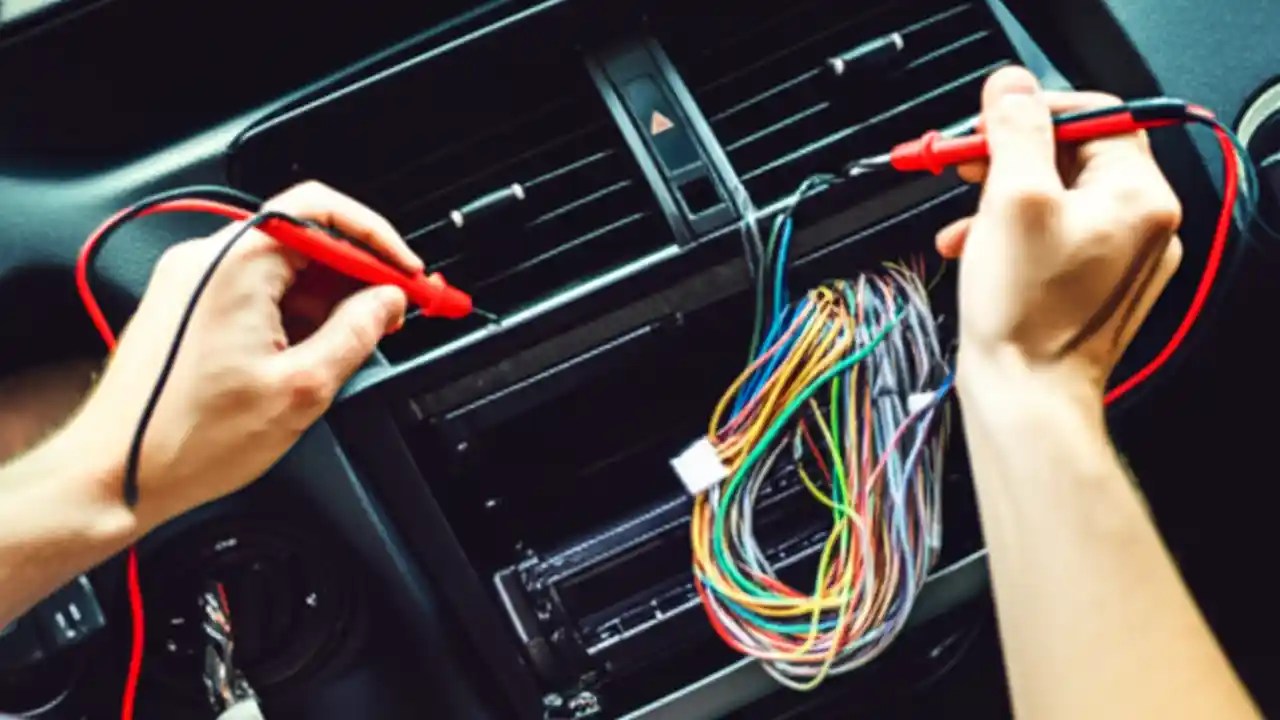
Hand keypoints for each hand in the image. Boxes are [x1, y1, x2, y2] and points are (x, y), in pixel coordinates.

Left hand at [68, 181, 418, 526]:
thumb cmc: (188, 439)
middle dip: (357, 274)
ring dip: (326, 298)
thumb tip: (388, 302)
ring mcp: (192, 281)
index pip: (324, 214)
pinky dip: (292, 312)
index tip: (411, 277)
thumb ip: (356, 333)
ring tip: (351, 345)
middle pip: (305, 237)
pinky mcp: (185, 306)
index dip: (380, 243)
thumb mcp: (301, 388)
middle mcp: (207, 259)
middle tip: (395, 312)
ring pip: (283, 266)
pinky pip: (255, 289)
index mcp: (236, 265)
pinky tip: (311, 351)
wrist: (113, 473)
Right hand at [937, 67, 1182, 394]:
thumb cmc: (1026, 316)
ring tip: (962, 221)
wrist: (1026, 398)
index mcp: (1139, 196)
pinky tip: (972, 248)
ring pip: (1053, 196)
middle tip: (964, 163)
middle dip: (1007, 160)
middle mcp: (1140, 224)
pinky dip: (1007, 233)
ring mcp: (1117, 257)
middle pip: (1070, 156)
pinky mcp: (1089, 283)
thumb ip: (1016, 133)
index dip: (1032, 113)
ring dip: (998, 199)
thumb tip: (1011, 88)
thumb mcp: (1012, 202)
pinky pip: (1049, 234)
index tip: (986, 124)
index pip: (1093, 116)